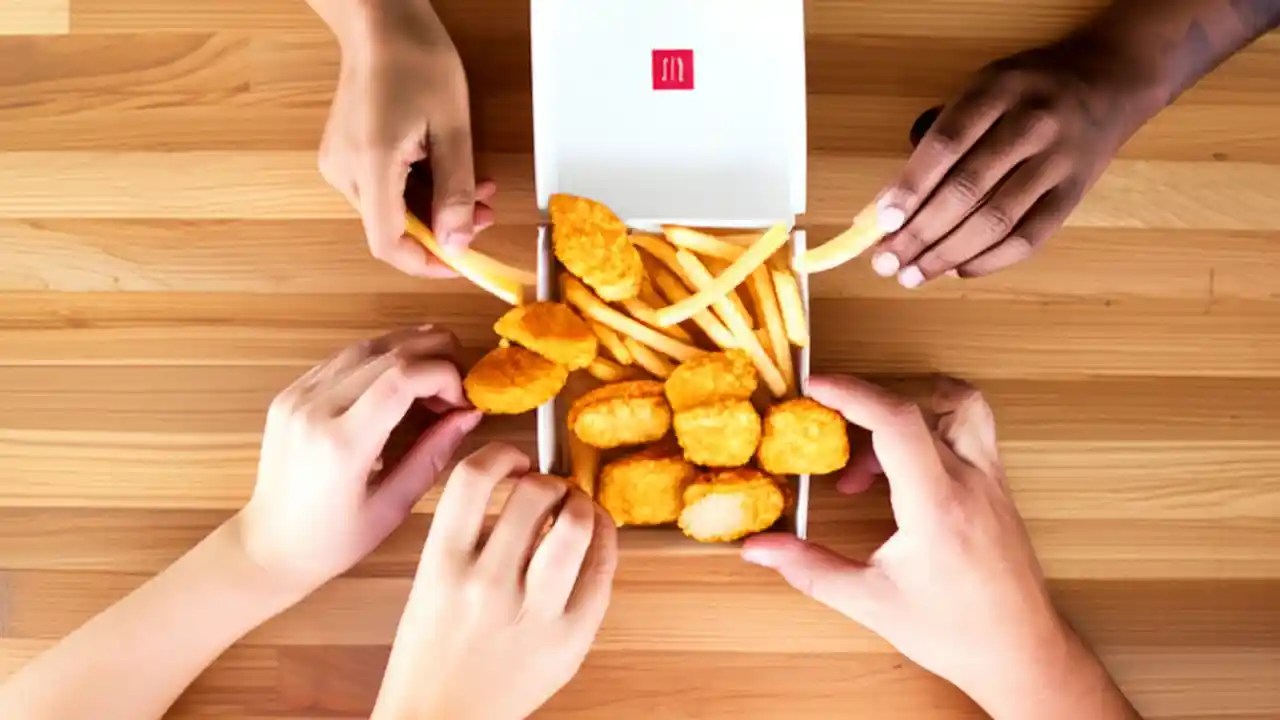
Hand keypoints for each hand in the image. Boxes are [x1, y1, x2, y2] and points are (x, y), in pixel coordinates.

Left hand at [234, 326, 480, 594]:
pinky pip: (342, 359)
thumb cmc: (333, 540)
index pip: (401, 379)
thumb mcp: (392, 507)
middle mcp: (314, 410)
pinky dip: (380, 357)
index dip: (443, 375)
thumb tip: (470, 414)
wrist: (267, 546)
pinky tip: (402, 374)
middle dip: (433, 354)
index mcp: (341, 444)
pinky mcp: (290, 394)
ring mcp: (297, 397)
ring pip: (364, 347)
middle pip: (386, 353)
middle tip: (461, 376)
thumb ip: (433, 455)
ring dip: (408, 347)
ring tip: (440, 365)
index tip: (464, 399)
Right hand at [315, 0, 495, 276]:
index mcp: (370, 165)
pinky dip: (418, 191)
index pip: (388, 244)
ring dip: (436, 208)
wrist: (380, 22)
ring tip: (477, 188)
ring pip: (391, 211)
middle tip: (485, 210)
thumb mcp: (452, 128)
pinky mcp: (343, 155)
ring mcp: (338, 163)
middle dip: (444, 228)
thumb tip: (459, 242)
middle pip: (393, 228)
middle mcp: (344, 171)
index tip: (462, 264)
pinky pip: (383, 190)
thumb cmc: (418, 61)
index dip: (426, 263)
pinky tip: (446, 172)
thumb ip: (456, 190)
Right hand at [374, 443, 617, 719]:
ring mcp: (533, 614)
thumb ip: (470, 536)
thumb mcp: (430, 584)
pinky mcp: (570, 639)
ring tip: (575, 510)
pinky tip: (595, 538)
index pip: (472, 478)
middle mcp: (487, 584)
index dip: (501, 454)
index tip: (514, 460)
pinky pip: (602, 571)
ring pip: (576, 527)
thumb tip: (526, 487)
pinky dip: (604, 541)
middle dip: (548, 481)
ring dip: (581, 505)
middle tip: (550, 491)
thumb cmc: (433, 653)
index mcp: (442, 565)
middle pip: (535, 493)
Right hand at [742, 375, 1135, 718]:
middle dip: (872, 400)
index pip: (899, 422)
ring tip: (867, 455)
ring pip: (960, 405)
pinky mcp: (997, 487)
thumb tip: (758, 548)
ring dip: (910, 408)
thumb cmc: (955, 634)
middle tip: (834, 425)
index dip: (854, 394)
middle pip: (931, 399)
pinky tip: (894, 480)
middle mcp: (971, 480)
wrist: (1024, 654)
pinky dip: (925, 435)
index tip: (816, 387)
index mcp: (938, 506)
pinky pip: (965, 433)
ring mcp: (991, 480)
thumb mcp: (871, 603)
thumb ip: (810, 568)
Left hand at [871, 33, 1162, 285]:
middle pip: (968, 189)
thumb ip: (942, 135)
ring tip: (912, 275)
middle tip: (886, 262)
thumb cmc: (1024, 92)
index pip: (947, 144)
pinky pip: (1030, 237)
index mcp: (998, 91)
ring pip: (997, 220)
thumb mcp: (983, 88)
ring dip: (947, 254)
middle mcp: (1032, 124)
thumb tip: (892, 202)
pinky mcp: (1076, 193)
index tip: (882, 221)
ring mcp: (1059, 161)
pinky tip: (956, 270)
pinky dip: (989, 260)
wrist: (1108, 82)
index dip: (912, 186)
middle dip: (920, 232)